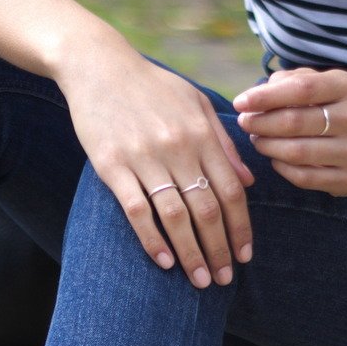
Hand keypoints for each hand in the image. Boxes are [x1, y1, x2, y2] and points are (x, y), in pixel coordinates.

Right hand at [58, 43, 254, 286]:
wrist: (98, 66)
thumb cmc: (151, 86)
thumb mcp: (195, 103)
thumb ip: (223, 142)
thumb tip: (248, 181)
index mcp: (201, 134)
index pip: (231, 190)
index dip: (241, 227)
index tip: (245, 255)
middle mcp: (177, 148)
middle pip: (206, 209)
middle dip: (219, 249)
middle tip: (225, 279)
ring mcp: (144, 157)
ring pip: (175, 216)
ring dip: (190, 253)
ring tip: (200, 280)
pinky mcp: (112, 165)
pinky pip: (137, 210)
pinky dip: (152, 239)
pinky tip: (163, 261)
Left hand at [233, 68, 346, 196]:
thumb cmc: (330, 106)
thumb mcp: (316, 84)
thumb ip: (286, 82)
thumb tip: (253, 99)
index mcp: (346, 87)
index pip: (301, 89)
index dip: (265, 97)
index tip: (239, 103)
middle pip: (295, 122)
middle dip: (261, 123)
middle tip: (244, 122)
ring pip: (297, 152)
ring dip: (267, 146)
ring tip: (256, 139)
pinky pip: (303, 177)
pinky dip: (281, 168)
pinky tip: (274, 159)